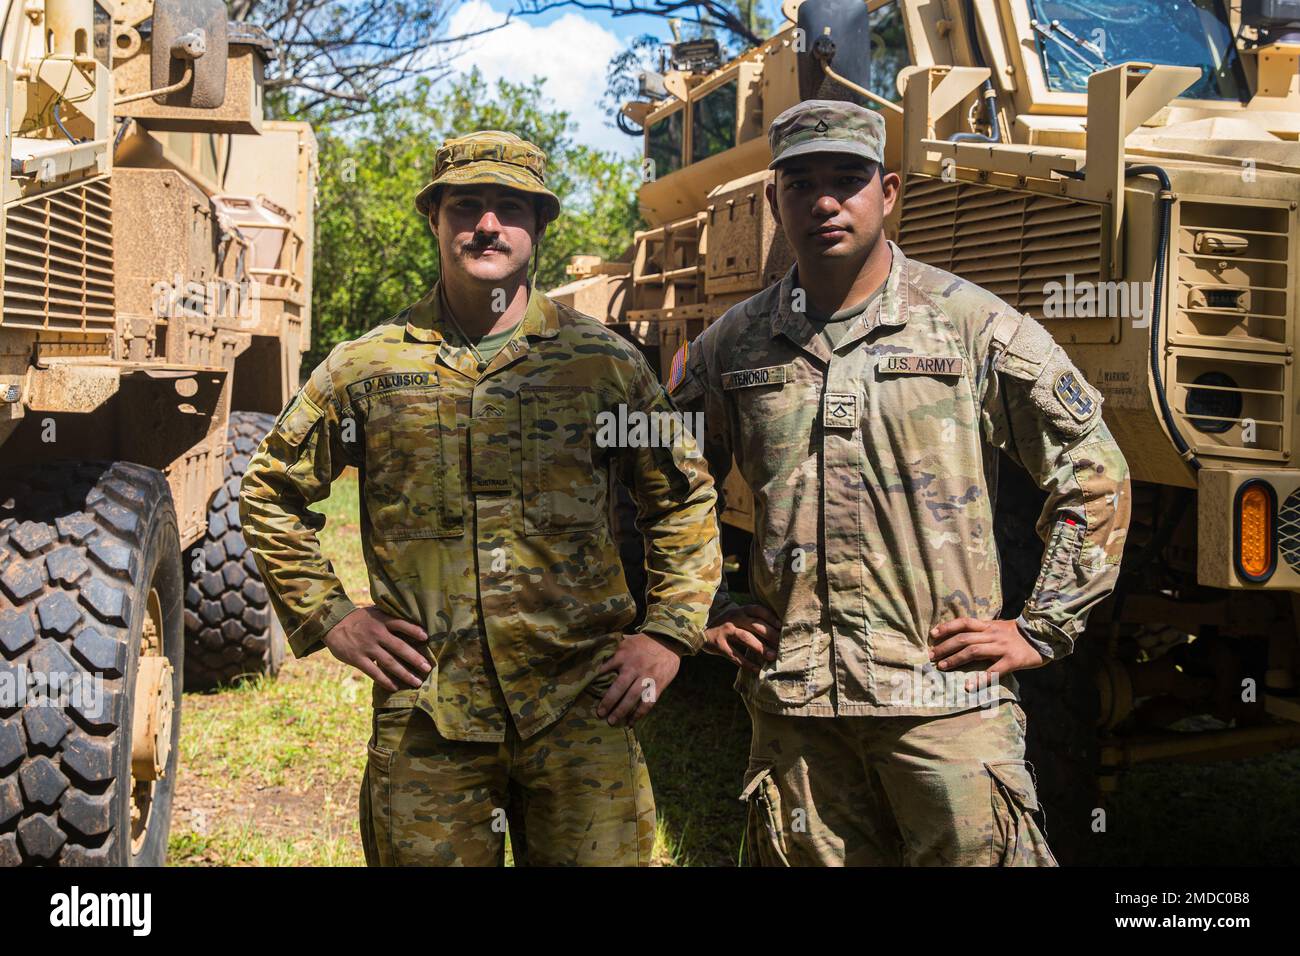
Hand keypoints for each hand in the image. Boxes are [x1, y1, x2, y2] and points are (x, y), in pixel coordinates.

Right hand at [324, 606, 430, 691]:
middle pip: (399, 647)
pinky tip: (395, 687)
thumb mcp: (375, 612)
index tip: (426, 638)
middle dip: (415, 659)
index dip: (413, 630)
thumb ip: (391, 617)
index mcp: (382, 620)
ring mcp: (367, 647)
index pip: (401, 624)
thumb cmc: (360, 619)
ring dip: (404, 673)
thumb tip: (414, 623)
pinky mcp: (357, 659)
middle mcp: (377, 633)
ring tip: (417, 682)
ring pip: (389, 662)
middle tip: (427, 668)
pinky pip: (374, 672)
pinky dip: (385, 680)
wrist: (333, 624)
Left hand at [595, 633, 681, 726]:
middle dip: (608, 702)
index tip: (586, 691)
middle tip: (600, 714)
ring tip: (612, 721)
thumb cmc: (644, 642)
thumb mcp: (627, 641)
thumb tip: (596, 653)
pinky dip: (639, 714)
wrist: (669, 641)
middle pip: (618, 687)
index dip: (594, 680)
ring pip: (632, 697)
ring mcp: (646, 677)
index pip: (605, 668)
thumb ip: (614, 649)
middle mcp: (633, 667)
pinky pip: (647, 703)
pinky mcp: (657, 685)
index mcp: (623, 655)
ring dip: (621, 711)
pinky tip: (631, 722)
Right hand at [704, 604, 781, 672]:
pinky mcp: (719, 645)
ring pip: (745, 638)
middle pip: (755, 625)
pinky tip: (757, 669)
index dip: (770, 617)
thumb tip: (776, 631)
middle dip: (770, 635)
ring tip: (772, 656)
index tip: (781, 625)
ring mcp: (725, 631)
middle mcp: (733, 618)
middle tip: (781, 644)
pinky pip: (734, 655)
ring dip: (760, 647)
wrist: (698, 632)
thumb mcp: (736, 617)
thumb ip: (751, 620)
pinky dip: (746, 663)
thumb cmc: (725, 626)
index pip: (757, 610)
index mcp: (739, 611)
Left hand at [928, 618, 1044, 688]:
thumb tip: (962, 636)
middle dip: (945, 647)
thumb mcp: (1000, 627)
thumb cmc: (1019, 634)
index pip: (964, 623)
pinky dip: (980, 679)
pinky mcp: (1012, 661)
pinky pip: (993, 671)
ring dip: (955, 659)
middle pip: (964, 638)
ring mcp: (1002, 647)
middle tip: (930, 656)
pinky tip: (969, 687)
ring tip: (942, 667)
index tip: (932, 634)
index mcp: (989, 625)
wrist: (1045, 636)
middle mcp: (993, 634)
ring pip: (974, 652)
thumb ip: (983, 631)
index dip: (947, 627)